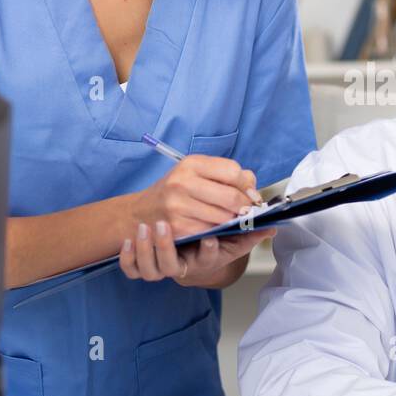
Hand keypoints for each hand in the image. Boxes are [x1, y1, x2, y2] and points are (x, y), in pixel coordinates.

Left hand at [119, 222, 275, 287]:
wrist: (186, 253)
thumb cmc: (211, 242)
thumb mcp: (233, 240)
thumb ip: (249, 232)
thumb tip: (272, 227)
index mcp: (205, 259)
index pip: (208, 258)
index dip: (209, 250)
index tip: (209, 238)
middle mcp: (183, 266)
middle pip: (172, 266)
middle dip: (166, 248)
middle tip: (163, 226)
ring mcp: (162, 268)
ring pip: (150, 269)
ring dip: (145, 249)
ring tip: (144, 228)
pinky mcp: (144, 267)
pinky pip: (133, 270)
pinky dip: (128, 258)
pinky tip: (127, 240)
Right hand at [131, 154, 260, 238]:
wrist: (142, 211)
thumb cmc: (176, 190)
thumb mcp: (197, 172)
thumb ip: (226, 174)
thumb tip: (252, 187)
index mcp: (191, 164)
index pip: (233, 171)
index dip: (247, 185)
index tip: (251, 193)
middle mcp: (183, 182)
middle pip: (232, 197)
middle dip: (245, 206)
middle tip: (247, 210)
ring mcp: (178, 205)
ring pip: (224, 217)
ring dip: (231, 220)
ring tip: (228, 217)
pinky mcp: (178, 227)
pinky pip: (211, 231)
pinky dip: (216, 230)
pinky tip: (211, 226)